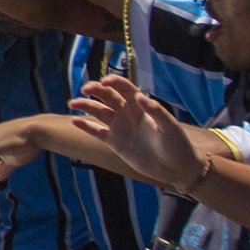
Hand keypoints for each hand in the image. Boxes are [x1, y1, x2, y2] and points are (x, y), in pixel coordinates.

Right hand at [70, 73, 209, 190]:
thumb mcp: (169, 126)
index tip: (104, 82)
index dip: (114, 82)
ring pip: (98, 112)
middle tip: (85, 89)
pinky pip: (97, 131)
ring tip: (72, 103)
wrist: (175, 168)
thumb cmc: (177, 144)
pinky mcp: (115, 143)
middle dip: (95, 90)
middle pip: (108, 97)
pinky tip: (75, 121)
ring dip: (85, 106)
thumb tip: (140, 96)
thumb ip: (156, 111)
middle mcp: (127, 114)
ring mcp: (120, 128)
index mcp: (140, 106)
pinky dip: (86, 126)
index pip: (124, 88)